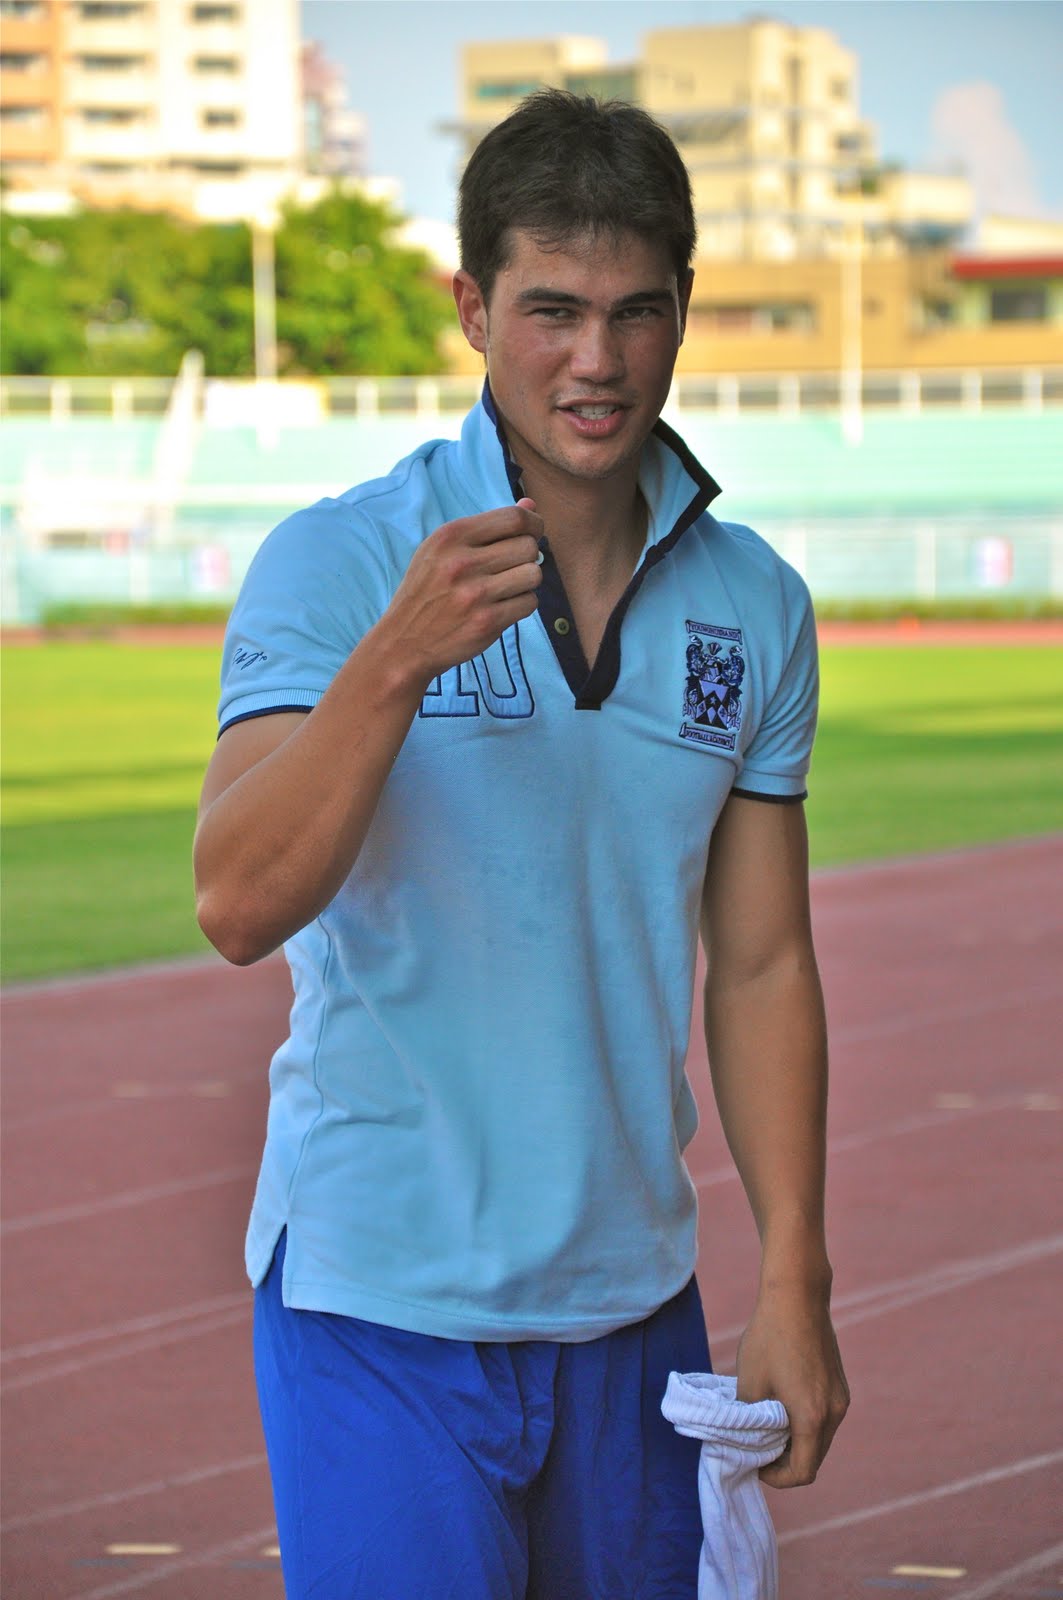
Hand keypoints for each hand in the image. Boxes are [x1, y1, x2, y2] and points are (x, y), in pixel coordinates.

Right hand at [384, 497, 543, 685]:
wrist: (404, 642)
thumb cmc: (427, 591)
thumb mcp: (442, 550)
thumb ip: (487, 527)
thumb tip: (530, 504)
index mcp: (451, 536)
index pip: (513, 518)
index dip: (532, 523)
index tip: (532, 533)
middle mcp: (462, 562)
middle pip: (528, 546)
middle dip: (528, 555)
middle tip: (512, 566)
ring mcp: (475, 594)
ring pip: (533, 574)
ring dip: (527, 581)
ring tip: (507, 587)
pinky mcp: (487, 622)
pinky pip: (529, 603)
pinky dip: (522, 604)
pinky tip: (502, 606)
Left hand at [735, 1282, 848, 1487]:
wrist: (797, 1295)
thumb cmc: (769, 1337)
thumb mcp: (749, 1384)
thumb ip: (750, 1421)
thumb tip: (746, 1441)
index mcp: (813, 1418)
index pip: (802, 1472)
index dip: (777, 1478)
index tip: (755, 1466)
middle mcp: (835, 1412)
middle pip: (813, 1457)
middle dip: (785, 1461)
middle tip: (756, 1449)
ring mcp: (841, 1397)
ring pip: (820, 1438)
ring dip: (795, 1441)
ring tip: (766, 1426)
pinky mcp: (840, 1384)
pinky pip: (824, 1417)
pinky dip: (805, 1423)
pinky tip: (781, 1405)